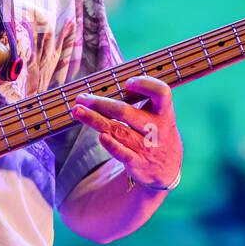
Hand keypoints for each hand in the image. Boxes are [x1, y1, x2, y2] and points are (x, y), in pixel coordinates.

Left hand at [69, 75, 182, 189]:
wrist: (167, 169)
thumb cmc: (157, 133)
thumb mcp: (160, 115)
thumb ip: (143, 98)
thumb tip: (112, 77)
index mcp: (164, 112)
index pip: (161, 93)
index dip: (145, 85)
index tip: (127, 83)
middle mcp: (156, 128)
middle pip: (126, 112)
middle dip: (101, 104)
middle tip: (82, 98)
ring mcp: (146, 146)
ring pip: (118, 130)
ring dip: (95, 120)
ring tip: (78, 111)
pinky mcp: (137, 163)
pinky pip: (123, 153)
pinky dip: (111, 145)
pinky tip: (100, 136)